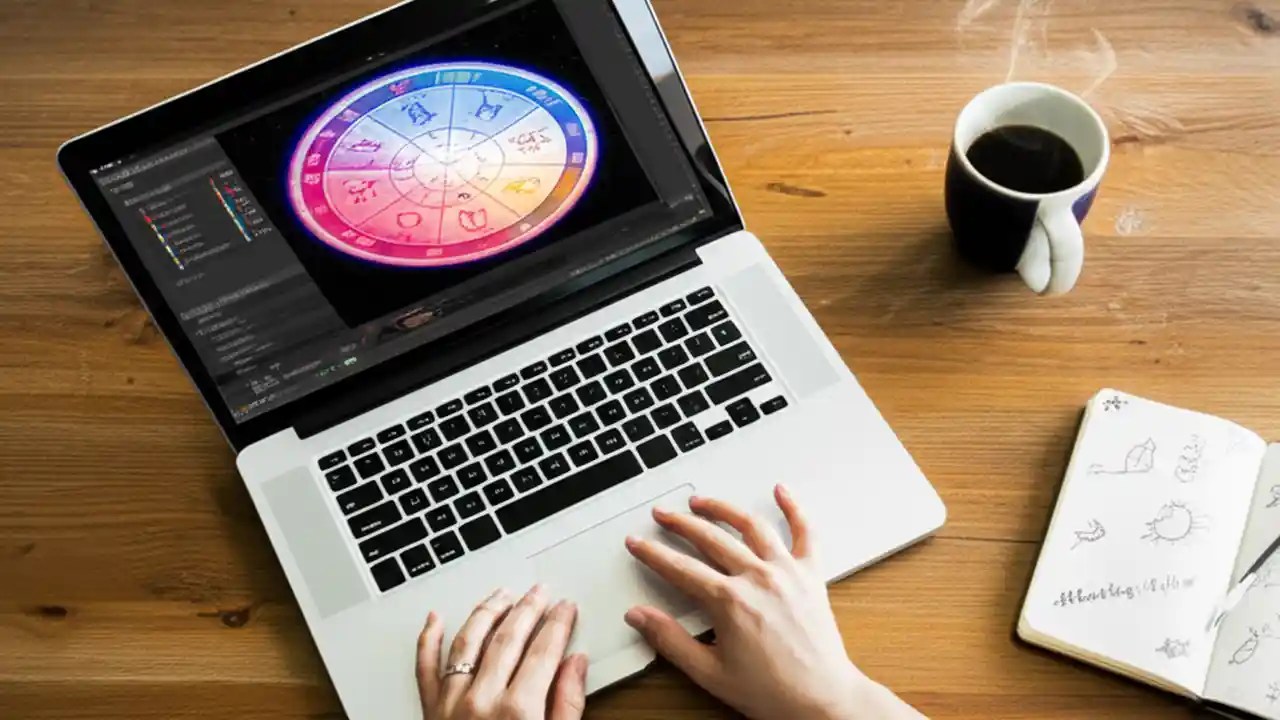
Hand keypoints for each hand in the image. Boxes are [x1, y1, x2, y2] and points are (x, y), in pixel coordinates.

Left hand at [416, 586, 588, 719]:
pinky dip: (428, 638)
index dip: (558, 623)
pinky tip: (435, 618)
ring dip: (487, 610)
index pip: (544, 649)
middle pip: (508, 636)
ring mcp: (450, 704)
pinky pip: (425, 667)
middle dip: (528, 607)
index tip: (566, 608)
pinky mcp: (428, 712)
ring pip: (468, 639)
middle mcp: (481, 700)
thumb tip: (576, 664)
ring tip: (502, 594)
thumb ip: (567, 705)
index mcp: (519, 711)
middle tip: (540, 591)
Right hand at [624, 485, 923, 719]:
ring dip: (722, 508)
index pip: (680, 568)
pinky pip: (805, 532)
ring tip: (702, 501)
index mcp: (729, 601)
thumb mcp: (710, 672)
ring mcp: (786, 572)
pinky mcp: (811, 575)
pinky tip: (781, 491)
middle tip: (662, 515)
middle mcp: (757, 578)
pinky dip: (794, 508)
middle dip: (680, 523)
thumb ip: (670, 641)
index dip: (653, 553)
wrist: (822, 700)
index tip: (637, 542)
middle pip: (710, 538)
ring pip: (750, 526)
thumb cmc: (772, 691)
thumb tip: (638, 616)